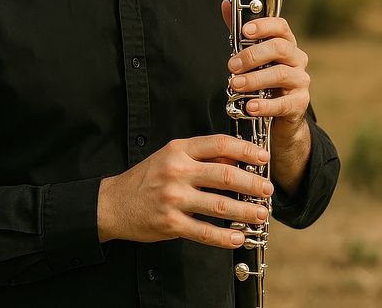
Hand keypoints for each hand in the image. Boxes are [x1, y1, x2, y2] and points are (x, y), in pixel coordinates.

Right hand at [97, 135, 273, 248]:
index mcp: (178, 150)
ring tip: (261, 215)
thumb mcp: (171, 156)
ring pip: (220, 205)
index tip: (263, 158)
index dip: (246, 150)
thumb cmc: (147, 178)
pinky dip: (225, 237)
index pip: (219, 144)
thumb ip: (201, 157)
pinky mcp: (170, 223)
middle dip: (253, 184)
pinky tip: (238, 237)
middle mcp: (177, 171)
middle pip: (225, 175)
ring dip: (246, 211)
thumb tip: (236, 159)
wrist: (113, 203)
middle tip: (268, 190)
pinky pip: (204, 232)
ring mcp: (173, 198)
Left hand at [221, 0, 312, 194]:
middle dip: (253, 55)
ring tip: (235, 85)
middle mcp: (297, 59)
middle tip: (231, 65)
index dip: (264, 25)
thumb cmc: (263, 80)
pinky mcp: (300, 103)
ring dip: (255, 79)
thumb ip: (239, 33)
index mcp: (285, 43)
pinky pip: (284, 103)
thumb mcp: (250, 56)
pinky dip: (265, 105)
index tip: (244, 31)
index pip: (281, 26)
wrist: (278, 115)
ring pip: (281, 74)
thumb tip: (225, 4)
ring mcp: (301, 81)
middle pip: (280, 48)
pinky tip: (249, 107)